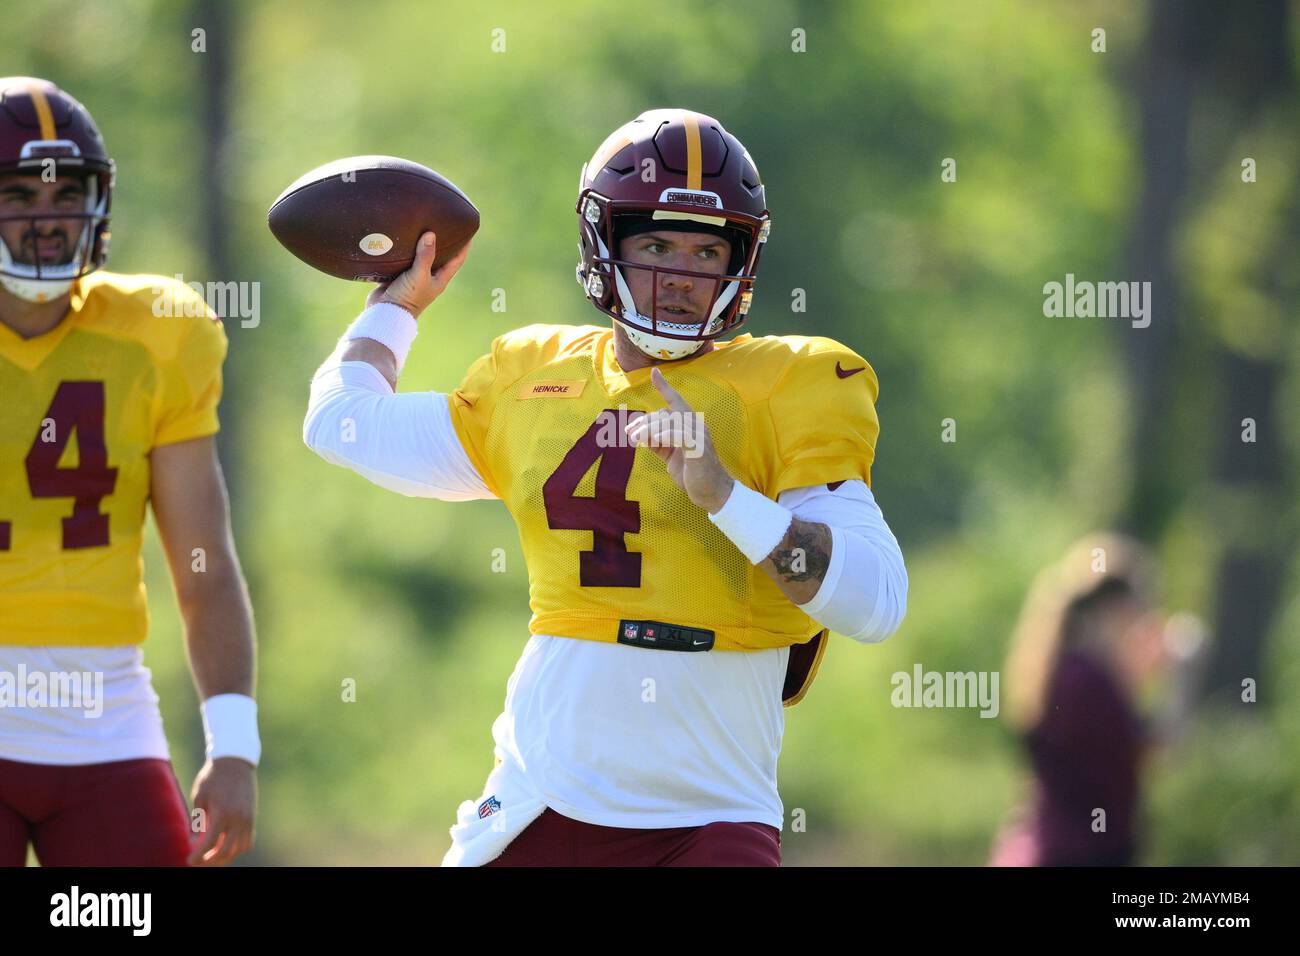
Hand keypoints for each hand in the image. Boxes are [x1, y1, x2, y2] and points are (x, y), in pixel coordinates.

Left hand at [188, 756, 256, 865]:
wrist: (235, 761)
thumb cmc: (213, 777)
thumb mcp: (199, 797)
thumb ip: (197, 821)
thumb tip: (193, 842)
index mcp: (222, 814)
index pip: (209, 844)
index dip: (198, 856)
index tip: (189, 859)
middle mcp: (238, 819)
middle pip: (225, 851)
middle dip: (210, 861)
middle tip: (198, 862)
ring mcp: (248, 818)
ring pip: (238, 849)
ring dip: (225, 857)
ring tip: (212, 858)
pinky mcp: (252, 816)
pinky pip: (248, 841)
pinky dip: (237, 848)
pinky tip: (226, 848)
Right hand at [365, 230, 470, 319]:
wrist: (386, 311)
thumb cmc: (408, 297)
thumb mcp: (419, 275)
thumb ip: (425, 256)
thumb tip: (431, 234)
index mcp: (440, 279)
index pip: (457, 260)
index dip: (464, 247)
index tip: (468, 232)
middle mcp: (429, 277)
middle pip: (440, 256)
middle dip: (443, 242)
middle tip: (444, 224)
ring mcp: (415, 276)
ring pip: (421, 256)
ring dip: (422, 244)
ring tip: (424, 226)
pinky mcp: (400, 275)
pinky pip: (405, 259)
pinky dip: (406, 249)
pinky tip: (404, 237)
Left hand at [625, 367, 734, 513]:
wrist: (713, 494)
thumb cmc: (693, 474)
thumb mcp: (671, 456)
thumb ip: (658, 443)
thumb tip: (639, 434)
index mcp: (691, 426)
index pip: (677, 402)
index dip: (665, 388)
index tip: (654, 373)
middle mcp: (697, 426)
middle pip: (667, 414)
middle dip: (645, 422)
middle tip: (629, 433)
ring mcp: (700, 436)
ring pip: (671, 422)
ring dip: (649, 429)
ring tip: (635, 439)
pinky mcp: (699, 449)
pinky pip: (680, 435)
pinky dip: (665, 435)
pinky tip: (654, 441)